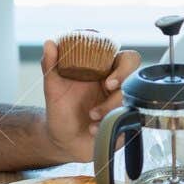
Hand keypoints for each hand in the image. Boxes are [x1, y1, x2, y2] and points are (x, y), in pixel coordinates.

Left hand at [41, 40, 141, 161]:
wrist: (64, 140)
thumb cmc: (61, 111)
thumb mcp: (53, 88)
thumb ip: (50, 65)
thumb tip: (49, 43)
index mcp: (102, 70)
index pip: (122, 57)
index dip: (122, 65)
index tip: (108, 80)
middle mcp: (115, 83)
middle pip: (135, 72)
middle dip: (124, 79)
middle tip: (109, 88)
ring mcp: (122, 101)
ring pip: (131, 96)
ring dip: (111, 106)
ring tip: (93, 116)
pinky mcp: (126, 119)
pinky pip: (130, 118)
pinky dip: (113, 123)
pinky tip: (95, 129)